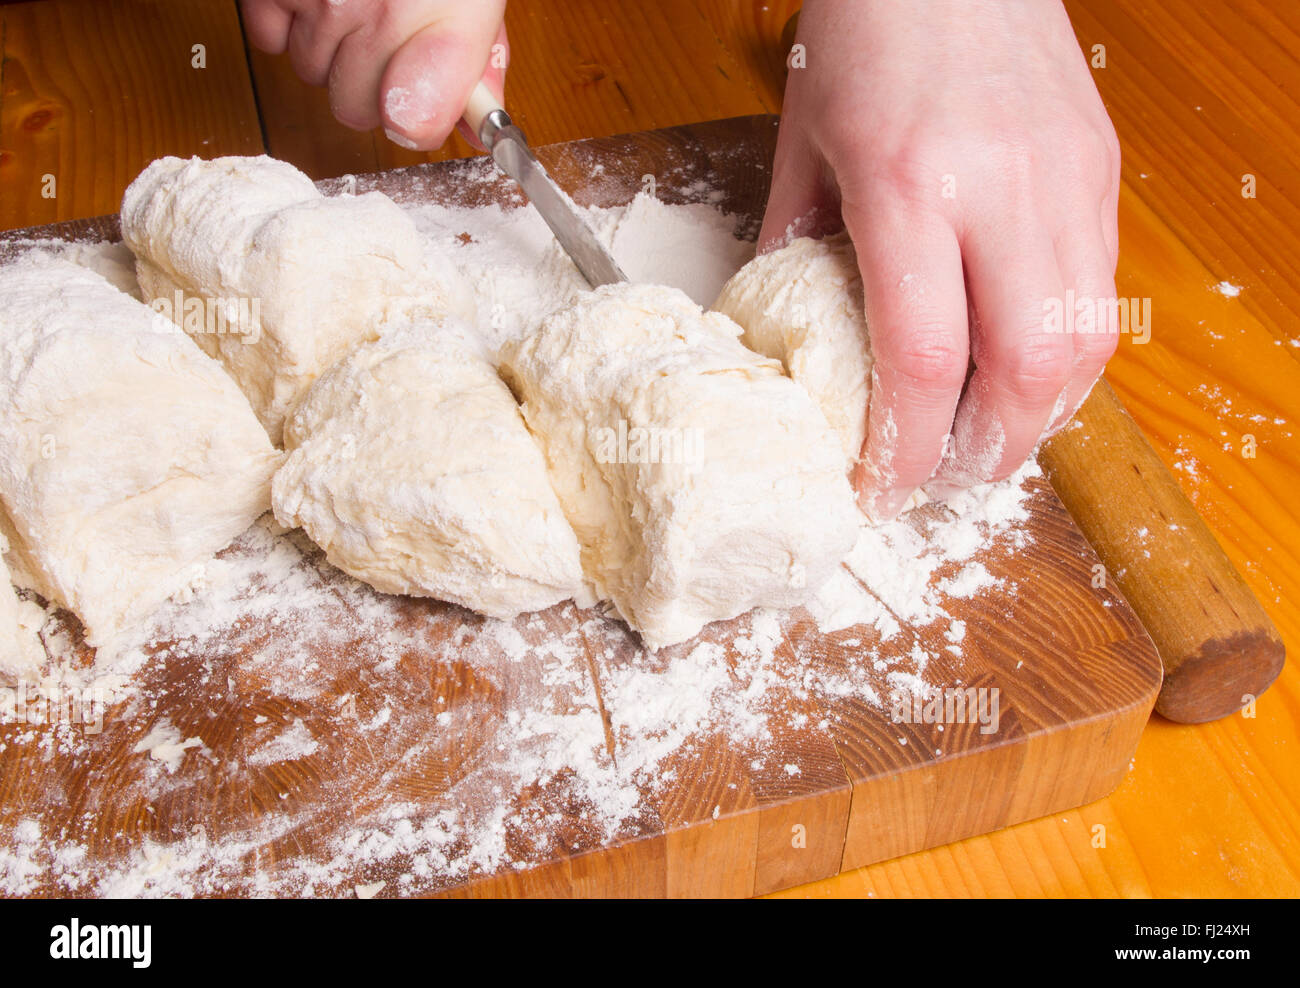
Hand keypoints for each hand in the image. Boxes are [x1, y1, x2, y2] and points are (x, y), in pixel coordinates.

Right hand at [241, 0, 507, 149]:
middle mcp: (375, 8)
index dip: (417, 121)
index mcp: (444, 18)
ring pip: (312, 76)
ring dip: (330, 50)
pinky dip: (287, 22)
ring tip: (355, 2)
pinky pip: (268, 39)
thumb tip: (477, 126)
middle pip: (357, 110)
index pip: (414, 121)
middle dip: (372, 85)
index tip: (422, 105)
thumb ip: (481, 62)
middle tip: (389, 38)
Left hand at [761, 0, 1120, 518]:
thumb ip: (792, 248)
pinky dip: (1062, 354)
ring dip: (1037, 414)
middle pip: (1026, 374)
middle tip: (941, 477)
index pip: (923, 360)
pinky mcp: (1100, 173)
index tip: (877, 488)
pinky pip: (1098, 296)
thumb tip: (780, 341)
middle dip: (986, 453)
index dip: (902, 449)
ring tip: (983, 433)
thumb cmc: (867, 28)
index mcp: (908, 185)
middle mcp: (1002, 191)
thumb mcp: (803, 143)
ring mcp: (1067, 181)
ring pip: (1084, 346)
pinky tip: (1017, 363)